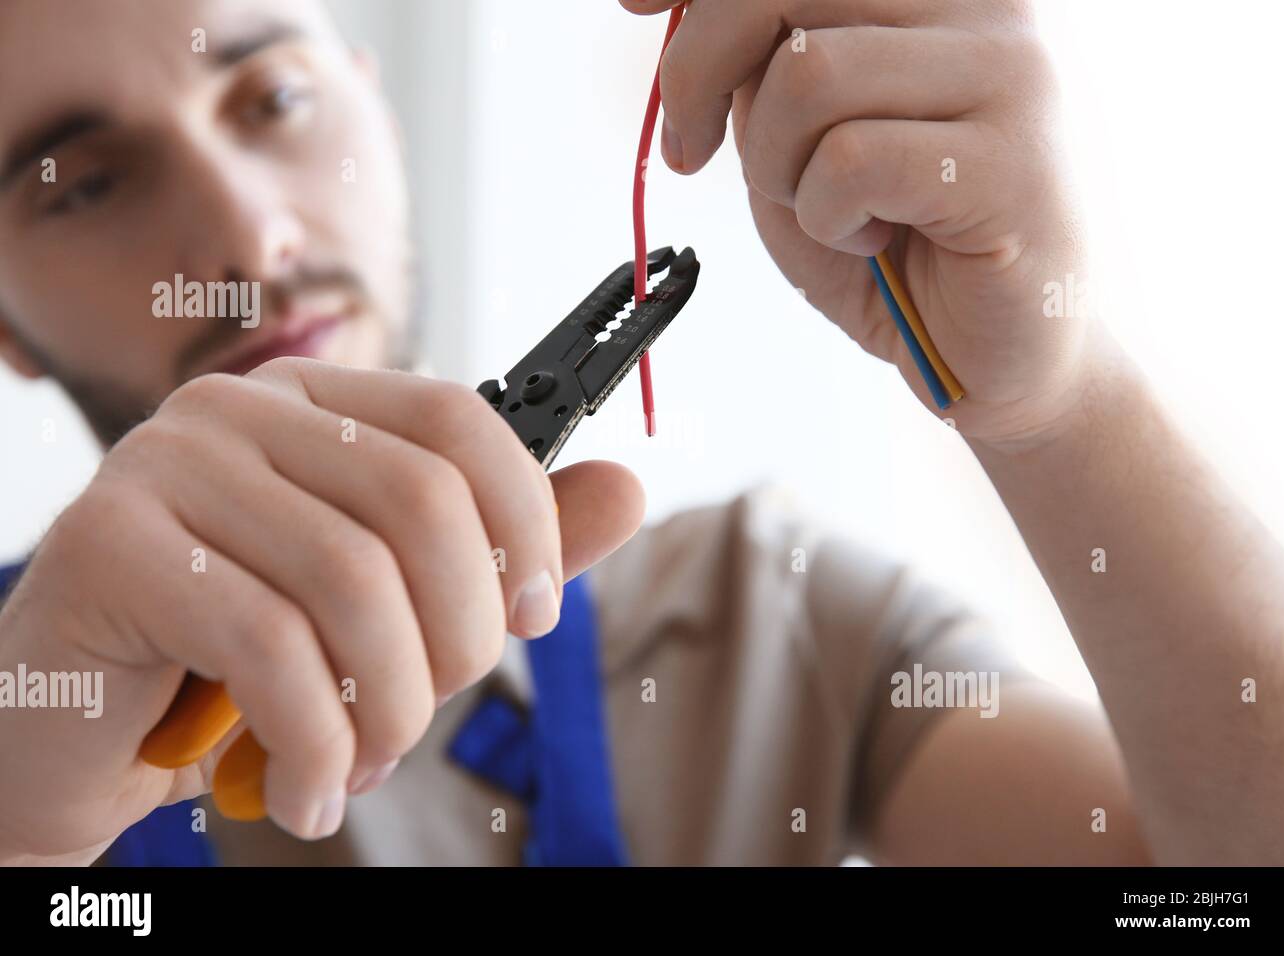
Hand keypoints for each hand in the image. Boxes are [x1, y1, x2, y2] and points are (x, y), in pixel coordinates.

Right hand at [0, 358, 643, 861]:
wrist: (71, 735)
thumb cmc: (237, 666)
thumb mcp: (385, 608)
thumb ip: (499, 547)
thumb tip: (627, 487)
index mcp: (314, 403)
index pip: (459, 422)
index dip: (524, 518)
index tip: (535, 613)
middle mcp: (239, 414)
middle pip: (420, 501)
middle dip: (457, 638)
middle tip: (425, 714)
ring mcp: (165, 465)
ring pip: (354, 580)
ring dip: (387, 706)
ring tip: (365, 763)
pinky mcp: (108, 543)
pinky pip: (270, 644)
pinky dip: (316, 741)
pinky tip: (310, 789)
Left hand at [622, 0, 1095, 445]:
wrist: (992, 358)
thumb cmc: (900, 253)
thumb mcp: (804, 147)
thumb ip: (766, 73)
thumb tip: (690, 15)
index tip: (636, 1)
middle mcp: (987, 12)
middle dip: (699, 70)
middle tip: (689, 149)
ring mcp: (1010, 80)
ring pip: (811, 74)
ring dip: (775, 164)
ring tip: (822, 211)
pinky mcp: (1011, 165)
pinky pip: (851, 160)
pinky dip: (826, 217)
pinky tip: (870, 240)